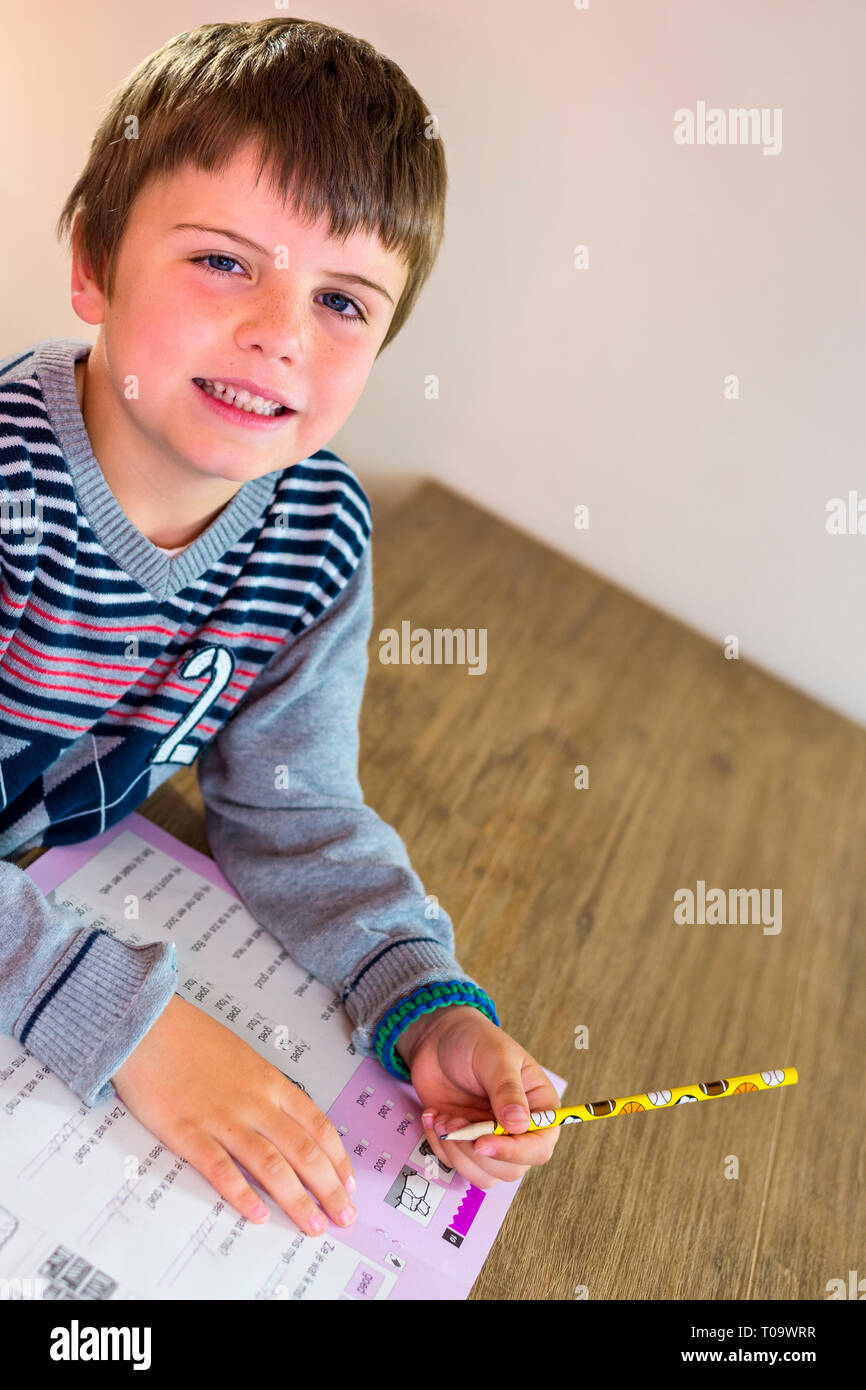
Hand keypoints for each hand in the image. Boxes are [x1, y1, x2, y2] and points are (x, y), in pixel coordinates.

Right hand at [111, 994, 356, 1234]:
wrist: (150, 1027)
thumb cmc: (194, 1041)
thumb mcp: (245, 1059)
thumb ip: (267, 1091)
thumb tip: (289, 1122)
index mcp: (271, 1084)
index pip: (318, 1126)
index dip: (337, 1160)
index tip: (349, 1185)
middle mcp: (255, 1103)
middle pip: (303, 1151)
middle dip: (329, 1189)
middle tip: (344, 1217)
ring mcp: (223, 1119)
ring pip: (270, 1165)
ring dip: (296, 1200)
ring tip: (313, 1226)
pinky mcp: (188, 1133)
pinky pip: (221, 1169)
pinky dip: (241, 1195)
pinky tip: (258, 1216)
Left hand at [395, 1006, 560, 1188]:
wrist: (438, 1038)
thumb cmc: (474, 1040)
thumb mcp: (495, 1057)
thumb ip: (507, 1090)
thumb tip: (518, 1125)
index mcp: (538, 1107)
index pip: (539, 1147)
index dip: (514, 1152)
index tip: (482, 1142)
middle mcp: (518, 1130)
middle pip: (511, 1169)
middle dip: (476, 1151)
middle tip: (454, 1121)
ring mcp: (491, 1139)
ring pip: (483, 1174)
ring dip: (457, 1153)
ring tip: (443, 1119)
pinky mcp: (465, 1144)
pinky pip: (456, 1165)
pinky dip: (440, 1147)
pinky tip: (433, 1117)